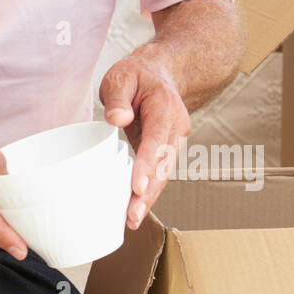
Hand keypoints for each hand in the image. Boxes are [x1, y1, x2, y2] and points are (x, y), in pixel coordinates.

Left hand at [98, 46, 190, 230]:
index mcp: (165, 108)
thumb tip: (118, 119)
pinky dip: (148, 190)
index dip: (147, 165)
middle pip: (163, 165)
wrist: (159, 74)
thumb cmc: (137, 75)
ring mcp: (173, 140)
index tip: (136, 186)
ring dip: (148, 197)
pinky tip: (134, 209)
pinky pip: (158, 172)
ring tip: (131, 220)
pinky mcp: (165, 150)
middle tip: (132, 216)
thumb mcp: (121, 77)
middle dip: (149, 192)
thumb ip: (118, 97)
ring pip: (163, 173)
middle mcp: (175, 127)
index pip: (156, 140)